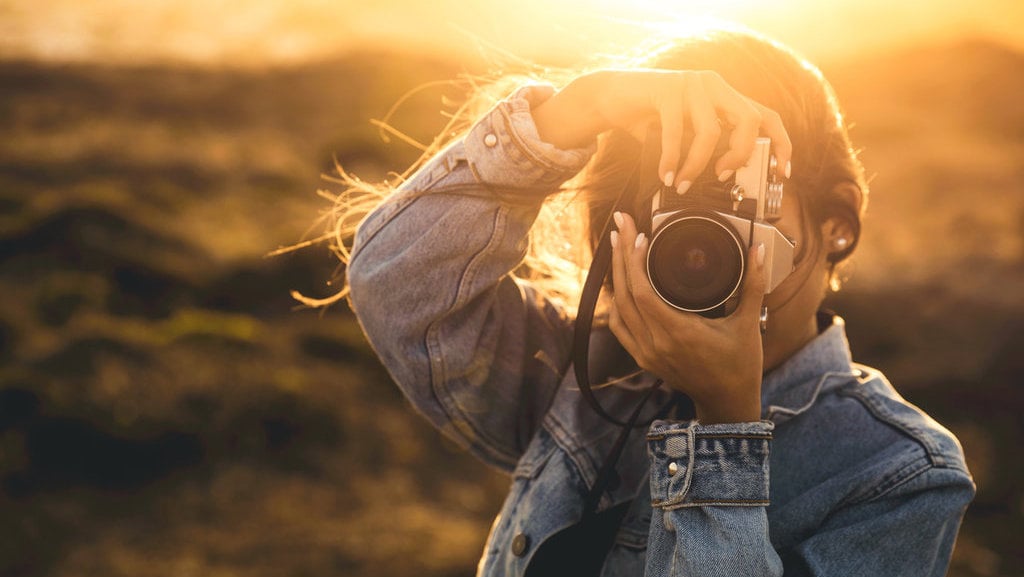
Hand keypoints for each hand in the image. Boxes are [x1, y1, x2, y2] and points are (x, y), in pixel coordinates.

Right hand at [532, 69, 792, 190]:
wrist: (608, 97)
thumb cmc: (648, 118)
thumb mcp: (683, 133)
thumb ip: (704, 146)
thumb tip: (723, 180)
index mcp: (723, 95)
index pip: (765, 115)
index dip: (781, 143)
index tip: (783, 172)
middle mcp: (713, 85)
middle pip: (748, 119)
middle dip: (740, 154)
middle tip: (723, 176)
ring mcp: (691, 83)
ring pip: (710, 130)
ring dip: (697, 165)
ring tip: (684, 184)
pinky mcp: (666, 89)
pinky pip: (676, 132)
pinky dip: (672, 160)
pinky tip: (666, 175)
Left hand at [607, 212, 766, 423]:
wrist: (728, 402)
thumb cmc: (740, 365)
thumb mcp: (749, 323)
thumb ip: (753, 285)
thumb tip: (758, 251)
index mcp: (679, 333)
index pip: (643, 292)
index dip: (636, 261)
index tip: (641, 235)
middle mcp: (656, 344)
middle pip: (625, 294)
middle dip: (621, 255)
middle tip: (621, 225)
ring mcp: (646, 353)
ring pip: (618, 309)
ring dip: (616, 276)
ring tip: (618, 245)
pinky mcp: (643, 358)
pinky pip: (619, 326)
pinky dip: (617, 302)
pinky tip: (620, 283)